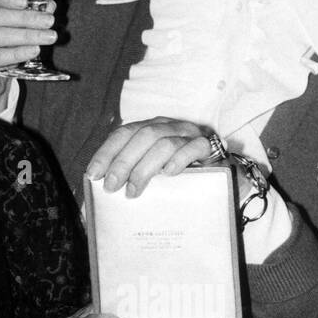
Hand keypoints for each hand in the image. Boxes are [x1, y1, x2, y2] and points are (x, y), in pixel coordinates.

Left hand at [87, 117, 211, 197]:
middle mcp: (168, 127)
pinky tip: (168, 174)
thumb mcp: (153, 173)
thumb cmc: (182, 177)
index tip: (93, 174)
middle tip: (111, 186)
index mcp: (150, 129)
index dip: (106, 152)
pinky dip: (178, 159)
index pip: (123, 134)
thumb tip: (101, 191)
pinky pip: (193, 148)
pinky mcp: (210, 147)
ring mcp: (190, 135)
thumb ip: (132, 175)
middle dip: (122, 162)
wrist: (224, 179)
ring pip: (163, 143)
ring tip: (133, 191)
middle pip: (142, 137)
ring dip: (144, 168)